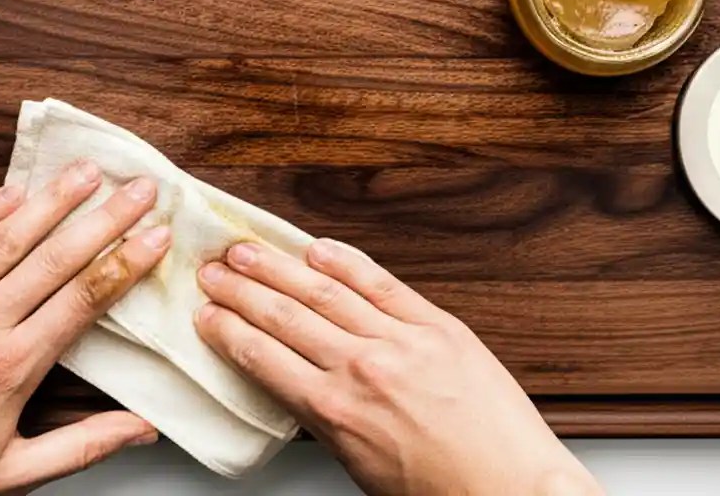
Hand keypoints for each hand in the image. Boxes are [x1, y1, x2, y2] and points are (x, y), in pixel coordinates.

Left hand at [0, 161, 170, 495]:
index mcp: (10, 368)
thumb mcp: (12, 473)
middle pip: (56, 256)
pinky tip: (12, 191)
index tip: (157, 236)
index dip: (128, 261)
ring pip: (5, 237)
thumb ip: (85, 444)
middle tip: (139, 188)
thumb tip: (142, 429)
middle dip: (106, 216)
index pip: (85, 298)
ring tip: (85, 171)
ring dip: (51, 199)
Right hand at [195, 239, 601, 495]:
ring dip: (279, 266)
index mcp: (336, 412)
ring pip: (325, 290)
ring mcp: (401, 340)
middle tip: (212, 271)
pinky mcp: (438, 325)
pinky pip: (382, 283)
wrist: (513, 489)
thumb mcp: (360, 465)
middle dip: (240, 290)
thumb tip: (298, 385)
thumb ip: (325, 418)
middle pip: (284, 315)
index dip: (227, 329)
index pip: (263, 356)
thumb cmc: (442, 491)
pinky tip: (318, 248)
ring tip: (248, 250)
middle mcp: (362, 368)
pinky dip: (346, 261)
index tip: (206, 314)